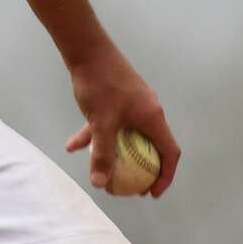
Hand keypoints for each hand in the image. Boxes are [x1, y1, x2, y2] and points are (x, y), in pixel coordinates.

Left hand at [64, 43, 179, 197]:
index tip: (151, 193)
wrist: (87, 49)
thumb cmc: (100, 84)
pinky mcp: (117, 98)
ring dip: (114, 153)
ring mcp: (132, 104)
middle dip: (140, 170)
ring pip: (127, 136)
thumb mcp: (101, 123)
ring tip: (99, 171)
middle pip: (150, 147)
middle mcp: (147, 111)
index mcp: (153, 117)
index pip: (169, 152)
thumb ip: (102, 153)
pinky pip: (110, 123)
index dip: (165, 176)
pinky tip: (72, 146)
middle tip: (128, 187)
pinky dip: (95, 135)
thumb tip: (100, 184)